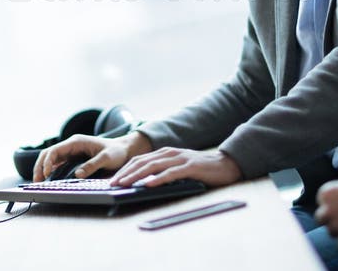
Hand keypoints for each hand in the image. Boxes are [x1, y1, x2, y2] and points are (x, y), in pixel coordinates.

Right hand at [32, 131, 150, 181]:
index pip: (55, 150)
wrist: (124, 149)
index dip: (48, 162)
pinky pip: (58, 164)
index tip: (46, 173)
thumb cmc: (116, 152)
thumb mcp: (106, 158)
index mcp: (76, 142)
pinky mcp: (73, 158)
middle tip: (36, 181)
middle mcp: (71, 145)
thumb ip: (92, 165)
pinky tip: (48, 180)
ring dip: (43, 168)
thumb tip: (77, 174)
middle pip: (49, 154)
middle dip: (40, 166)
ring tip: (38, 182)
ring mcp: (71, 151)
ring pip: (51, 158)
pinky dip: (50, 170)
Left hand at [110, 147, 242, 187]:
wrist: (225, 165)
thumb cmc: (200, 170)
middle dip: (125, 173)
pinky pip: (171, 173)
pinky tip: (148, 184)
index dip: (124, 169)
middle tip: (112, 184)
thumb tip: (143, 183)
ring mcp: (180, 159)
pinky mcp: (190, 167)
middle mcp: (169, 153)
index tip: (112, 180)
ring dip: (136, 176)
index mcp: (164, 153)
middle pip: (142, 162)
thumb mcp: (178, 169)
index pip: (139, 160)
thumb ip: (163, 172)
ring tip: (124, 184)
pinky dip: (158, 179)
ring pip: (153, 166)